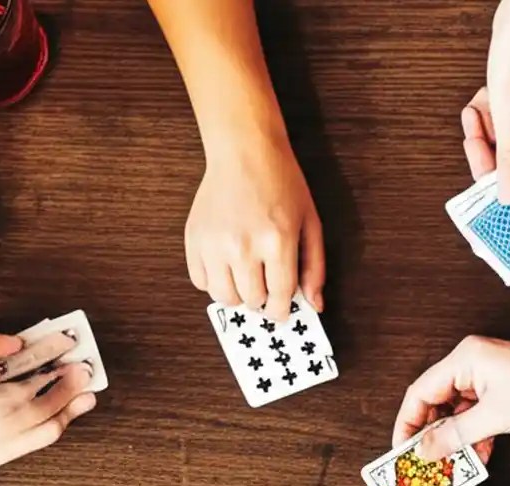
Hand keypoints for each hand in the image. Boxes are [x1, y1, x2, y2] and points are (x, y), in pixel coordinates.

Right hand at [186, 134, 323, 320]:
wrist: (244, 152)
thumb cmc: (281, 183)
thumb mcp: (310, 222)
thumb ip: (314, 267)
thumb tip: (314, 304)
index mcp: (277, 242)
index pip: (279, 298)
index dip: (282, 310)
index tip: (281, 309)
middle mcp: (243, 246)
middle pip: (252, 301)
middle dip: (262, 299)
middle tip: (265, 284)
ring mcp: (214, 244)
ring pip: (224, 297)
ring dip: (237, 294)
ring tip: (245, 276)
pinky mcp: (194, 239)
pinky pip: (200, 281)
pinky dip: (213, 281)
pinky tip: (225, 265)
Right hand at [393, 335, 509, 461]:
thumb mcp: (496, 416)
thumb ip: (455, 434)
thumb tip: (425, 449)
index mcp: (465, 359)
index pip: (420, 392)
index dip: (407, 423)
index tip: (402, 450)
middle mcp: (472, 364)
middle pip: (435, 401)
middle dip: (430, 433)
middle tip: (424, 462)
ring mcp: (487, 377)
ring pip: (455, 411)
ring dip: (453, 437)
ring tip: (450, 464)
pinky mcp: (501, 391)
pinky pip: (475, 414)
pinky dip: (473, 435)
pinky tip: (479, 455)